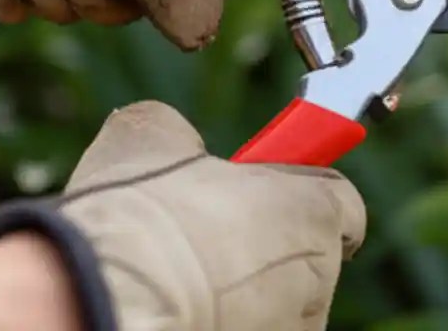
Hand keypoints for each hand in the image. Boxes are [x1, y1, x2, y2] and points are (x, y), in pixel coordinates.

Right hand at [0, 101, 366, 330]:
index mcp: (313, 210)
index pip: (345, 206)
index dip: (307, 197)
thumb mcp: (153, 137)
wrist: (103, 295)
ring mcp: (285, 330)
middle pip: (310, 261)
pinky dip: (218, 324)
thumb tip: (176, 139)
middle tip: (208, 239)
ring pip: (277, 312)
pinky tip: (176, 313)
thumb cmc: (139, 214)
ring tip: (183, 283)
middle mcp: (316, 279)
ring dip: (245, 298)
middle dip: (266, 250)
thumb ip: (184, 135)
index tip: (273, 194)